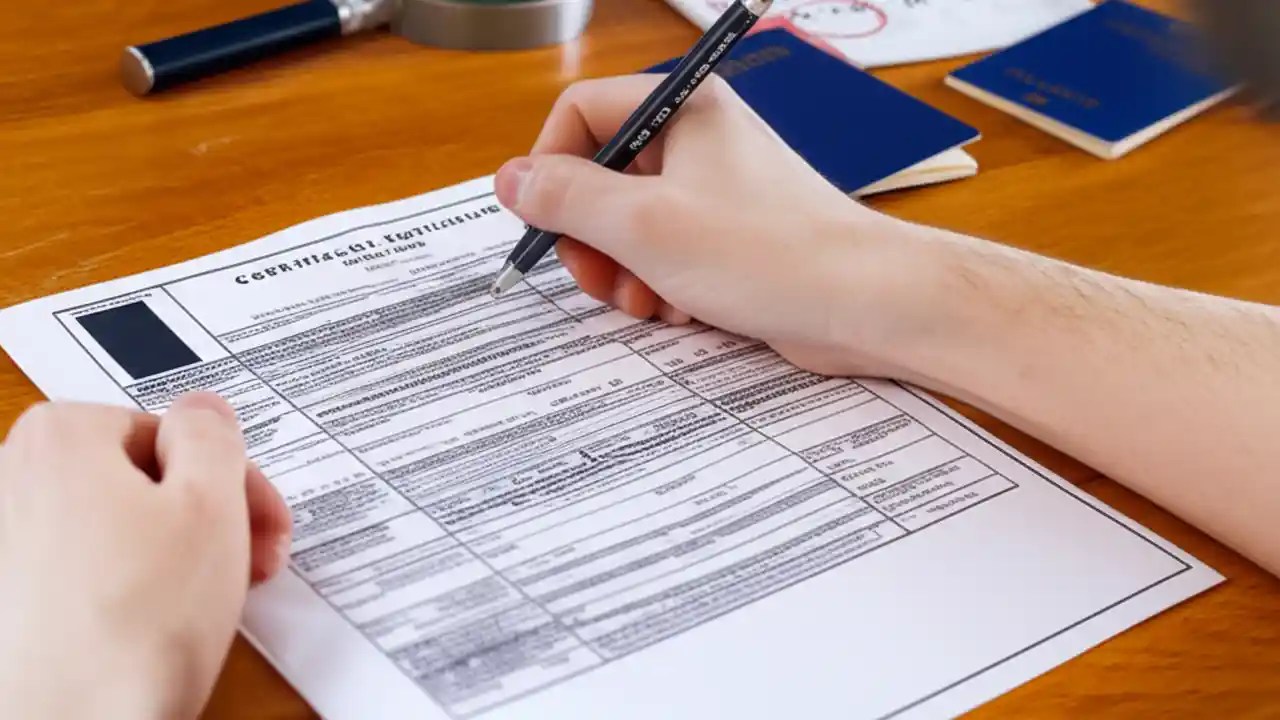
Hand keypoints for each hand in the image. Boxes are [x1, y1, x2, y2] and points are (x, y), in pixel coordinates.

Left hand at [0, 393, 291, 718]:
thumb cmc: (131, 629)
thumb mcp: (211, 503)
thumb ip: (213, 434)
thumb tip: (202, 414)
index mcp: (58, 437)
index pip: (175, 435)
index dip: (231, 484)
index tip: (257, 524)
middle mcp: (11, 479)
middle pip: (142, 479)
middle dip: (204, 519)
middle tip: (243, 565)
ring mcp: (3, 543)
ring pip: (116, 527)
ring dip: (170, 556)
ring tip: (197, 605)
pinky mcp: (7, 598)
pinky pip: (83, 572)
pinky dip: (124, 590)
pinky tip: (152, 628)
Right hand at [494, 74, 936, 377]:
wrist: (866, 302)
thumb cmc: (770, 252)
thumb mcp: (644, 225)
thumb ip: (567, 198)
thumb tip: (511, 180)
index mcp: (682, 109)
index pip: (582, 114)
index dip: (552, 168)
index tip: (545, 222)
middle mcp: (700, 139)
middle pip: (603, 177)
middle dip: (592, 238)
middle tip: (597, 280)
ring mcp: (718, 189)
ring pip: (633, 224)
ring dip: (626, 271)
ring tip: (648, 303)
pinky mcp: (734, 237)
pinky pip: (670, 254)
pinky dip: (663, 285)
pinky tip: (683, 311)